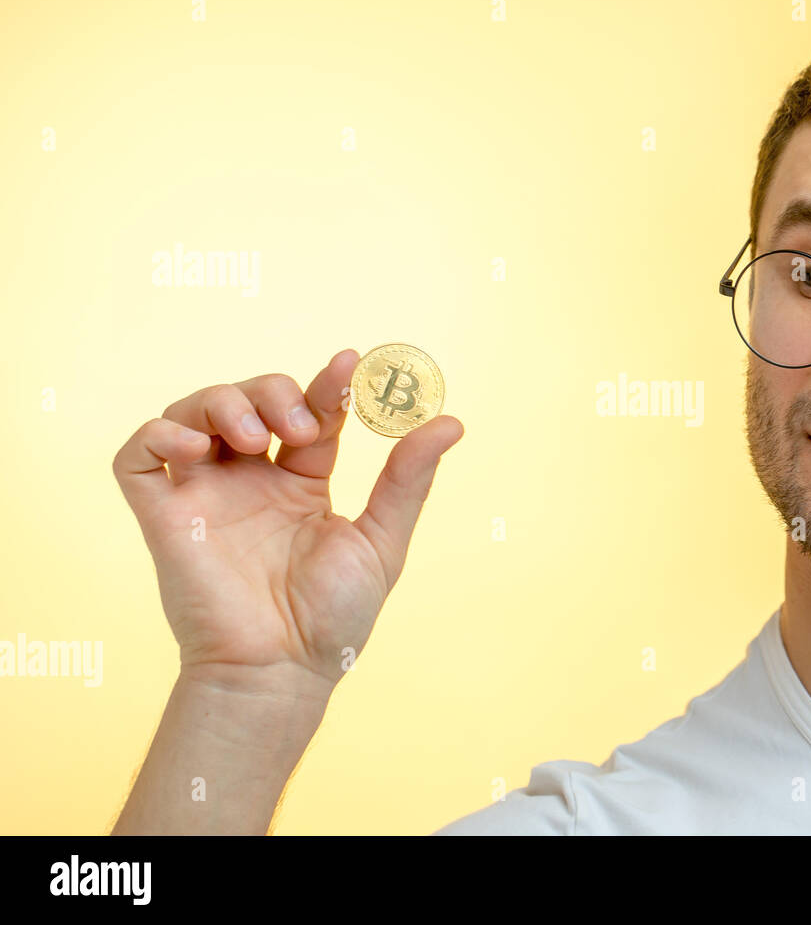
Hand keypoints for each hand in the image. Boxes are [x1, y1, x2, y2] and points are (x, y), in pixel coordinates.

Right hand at [113, 349, 462, 695]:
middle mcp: (249, 482)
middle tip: (299, 425)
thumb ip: (408, 479)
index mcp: (299, 485)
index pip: (309, 414)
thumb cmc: (332, 617)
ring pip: (193, 412)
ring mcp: (204, 495)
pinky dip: (159, 432)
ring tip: (258, 437)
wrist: (280, 670)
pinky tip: (198, 446)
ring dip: (224, 402)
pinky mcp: (162, 515)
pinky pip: (138, 455)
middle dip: (273, 391)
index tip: (349, 362)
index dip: (326, 385)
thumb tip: (451, 421)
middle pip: (248, 400)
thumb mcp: (381, 540)